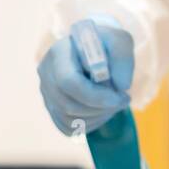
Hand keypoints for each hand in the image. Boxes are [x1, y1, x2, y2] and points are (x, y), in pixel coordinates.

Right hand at [38, 16, 133, 134]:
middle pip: (69, 105)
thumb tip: (120, 85)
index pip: (69, 82)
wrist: (95, 51)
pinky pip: (68, 127)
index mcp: (59, 53)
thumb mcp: (120, 42)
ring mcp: (47, 92)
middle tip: (121, 101)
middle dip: (101, 109)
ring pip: (69, 119)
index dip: (96, 97)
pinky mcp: (52, 107)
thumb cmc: (107, 45)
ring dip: (98, 117)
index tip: (119, 97)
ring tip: (112, 104)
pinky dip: (89, 125)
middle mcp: (47, 72)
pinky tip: (100, 111)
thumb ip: (122, 58)